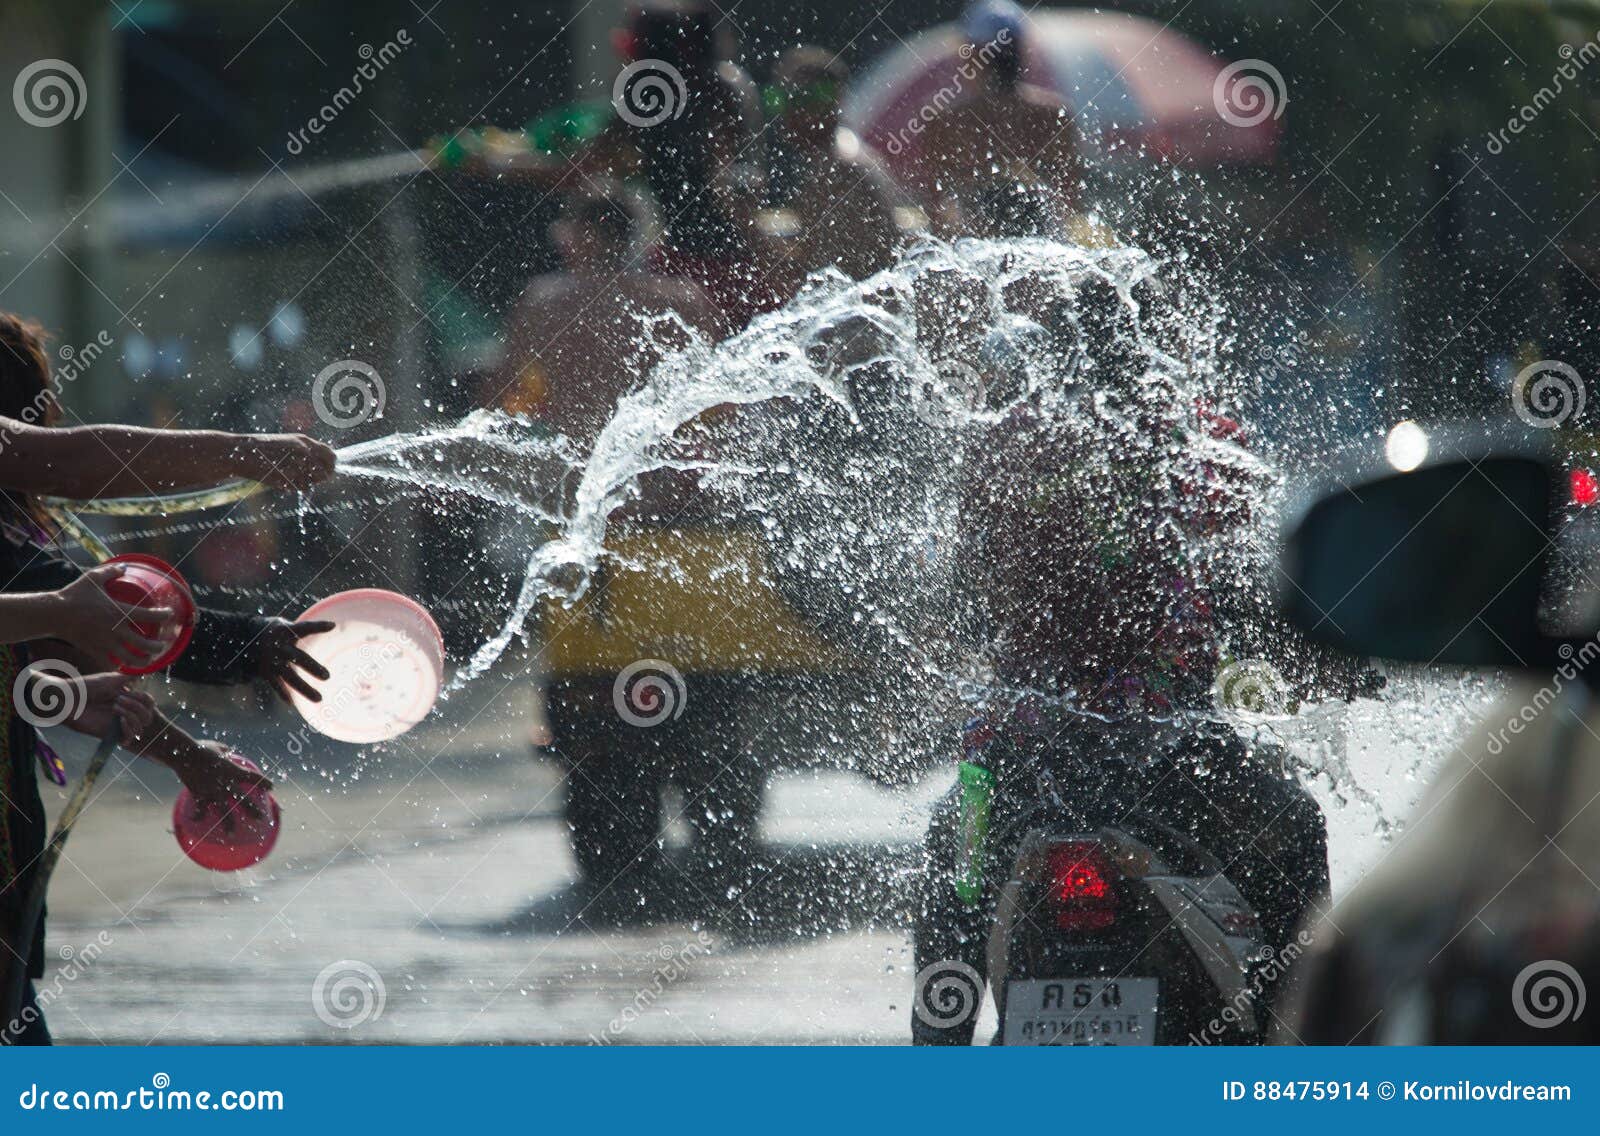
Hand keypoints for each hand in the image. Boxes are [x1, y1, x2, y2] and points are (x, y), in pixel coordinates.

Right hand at [54, 564, 172, 668]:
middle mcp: (117, 630)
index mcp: (120, 611)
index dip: (164, 615)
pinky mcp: (95, 651)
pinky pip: (111, 664)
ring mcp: (106, 643)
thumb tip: (124, 566)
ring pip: (131, 659)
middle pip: (146, 645)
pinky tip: (124, 665)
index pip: (151, 615)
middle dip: (158, 647)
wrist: (53, 613)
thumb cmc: (74, 594)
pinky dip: (120, 667)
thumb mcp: (94, 578)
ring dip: (143, 661)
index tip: (169, 614)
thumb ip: (111, 571)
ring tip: (148, 660)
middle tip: (162, 645)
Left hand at [58, 672, 155, 739]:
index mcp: (127, 699)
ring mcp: (117, 724)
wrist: (67, 698)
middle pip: (148, 716)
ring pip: (140, 728)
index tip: (131, 692)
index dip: (145, 699)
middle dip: (138, 707)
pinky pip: (128, 739)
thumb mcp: (111, 678)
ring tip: (115, 708)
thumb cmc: (86, 687)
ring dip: (132, 716)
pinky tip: (121, 721)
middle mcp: (125, 712)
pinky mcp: (108, 734)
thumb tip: (145, 673)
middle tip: (119, 700)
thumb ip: (129, 677)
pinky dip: (129, 730)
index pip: (149, 703)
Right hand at [176, 740, 272, 816]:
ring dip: (228, 824)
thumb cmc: (201, 747)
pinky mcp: (199, 796)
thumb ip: (225, 751)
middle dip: (253, 810)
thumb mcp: (218, 747)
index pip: (254, 778)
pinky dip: (197, 816)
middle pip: (243, 801)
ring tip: (232, 835)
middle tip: (261, 818)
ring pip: (223, 812)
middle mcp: (226, 784)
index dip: (264, 783)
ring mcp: (213, 792)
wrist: (185, 754)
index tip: (271, 788)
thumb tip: (227, 752)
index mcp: (233, 771)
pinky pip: (200, 809)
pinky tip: (195, 822)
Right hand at [237, 434, 336, 490]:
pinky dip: (293, 486)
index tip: (330, 469)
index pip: (330, 455)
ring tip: (290, 475)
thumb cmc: (265, 449)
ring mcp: (295, 466)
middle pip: (326, 472)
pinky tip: (282, 479)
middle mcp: (303, 453)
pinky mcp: (286, 478)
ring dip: (306, 482)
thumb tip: (325, 466)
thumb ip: (306, 452)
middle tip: (312, 478)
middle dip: (322, 477)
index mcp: (304, 442)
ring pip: (313, 482)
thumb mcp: (288, 443)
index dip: (332, 464)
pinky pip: (299, 487)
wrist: (242, 452)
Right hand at [255, 618, 333, 703]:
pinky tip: (293, 703)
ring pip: (289, 676)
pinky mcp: (265, 671)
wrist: (244, 638)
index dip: (317, 626)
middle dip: (312, 667)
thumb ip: (303, 630)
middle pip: (298, 657)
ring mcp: (271, 660)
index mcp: (285, 631)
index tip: (332, 626)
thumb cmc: (274, 631)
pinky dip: (283, 693)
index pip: (303, 628)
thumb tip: (333, 627)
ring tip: (319, 698)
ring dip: (304, 688)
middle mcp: (279, 646)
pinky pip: (275, 684)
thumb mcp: (285, 626)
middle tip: (327, 677)